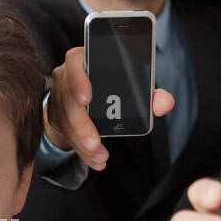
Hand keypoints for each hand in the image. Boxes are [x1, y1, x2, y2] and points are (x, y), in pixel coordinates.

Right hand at [44, 45, 174, 170]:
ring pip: (66, 121)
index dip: (79, 79)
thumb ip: (149, 95)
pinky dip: (81, 150)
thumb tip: (165, 102)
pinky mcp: (55, 115)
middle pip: (69, 99)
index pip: (76, 61)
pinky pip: (65, 134)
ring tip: (100, 156)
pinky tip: (95, 160)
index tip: (87, 99)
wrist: (89, 100)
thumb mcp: (130, 88)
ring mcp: (58, 96)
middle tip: (95, 143)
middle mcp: (66, 75)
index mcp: (85, 60)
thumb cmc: (112, 89)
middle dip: (82, 124)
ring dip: (82, 143)